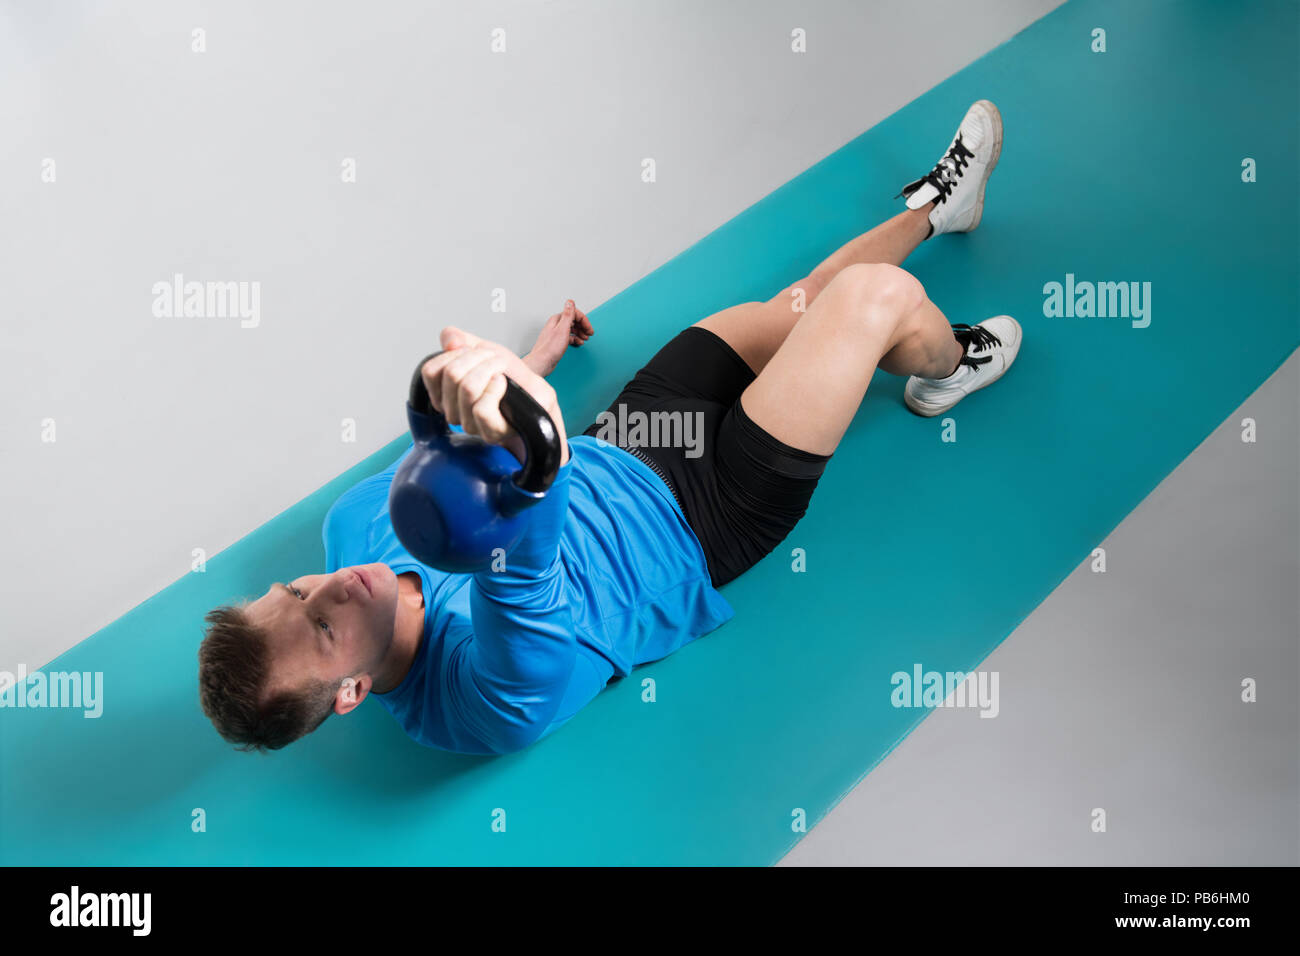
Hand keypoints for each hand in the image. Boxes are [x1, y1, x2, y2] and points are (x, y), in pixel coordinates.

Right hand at [422, 327, 568, 465]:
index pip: (431, 371)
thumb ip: (460, 340)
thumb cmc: (510, 378)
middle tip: (494, 361)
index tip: (473, 353)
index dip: (454, 353)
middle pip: (452, 374)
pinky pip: (481, 408)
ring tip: (502, 373)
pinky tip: (504, 386)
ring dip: (491, 369)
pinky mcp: (491, 432)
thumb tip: (449, 339)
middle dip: (479, 357)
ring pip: (468, 388)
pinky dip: (496, 388)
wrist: (536, 396)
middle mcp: (453, 412)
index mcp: (445, 394)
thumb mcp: (484, 350)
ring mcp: (471, 425)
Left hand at [525, 300, 593, 376]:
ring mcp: (556, 333)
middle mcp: (556, 325)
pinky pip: (568, 337)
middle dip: (583, 327)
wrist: (542, 362)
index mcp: (557, 319)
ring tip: (585, 338)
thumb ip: (568, 315)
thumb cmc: (550, 348)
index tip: (589, 328)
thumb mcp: (562, 329)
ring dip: (580, 332)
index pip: (574, 314)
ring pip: (571, 329)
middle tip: (589, 334)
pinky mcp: (557, 342)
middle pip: (573, 321)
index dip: (584, 320)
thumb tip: (570, 301)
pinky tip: (578, 342)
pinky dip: (575, 339)